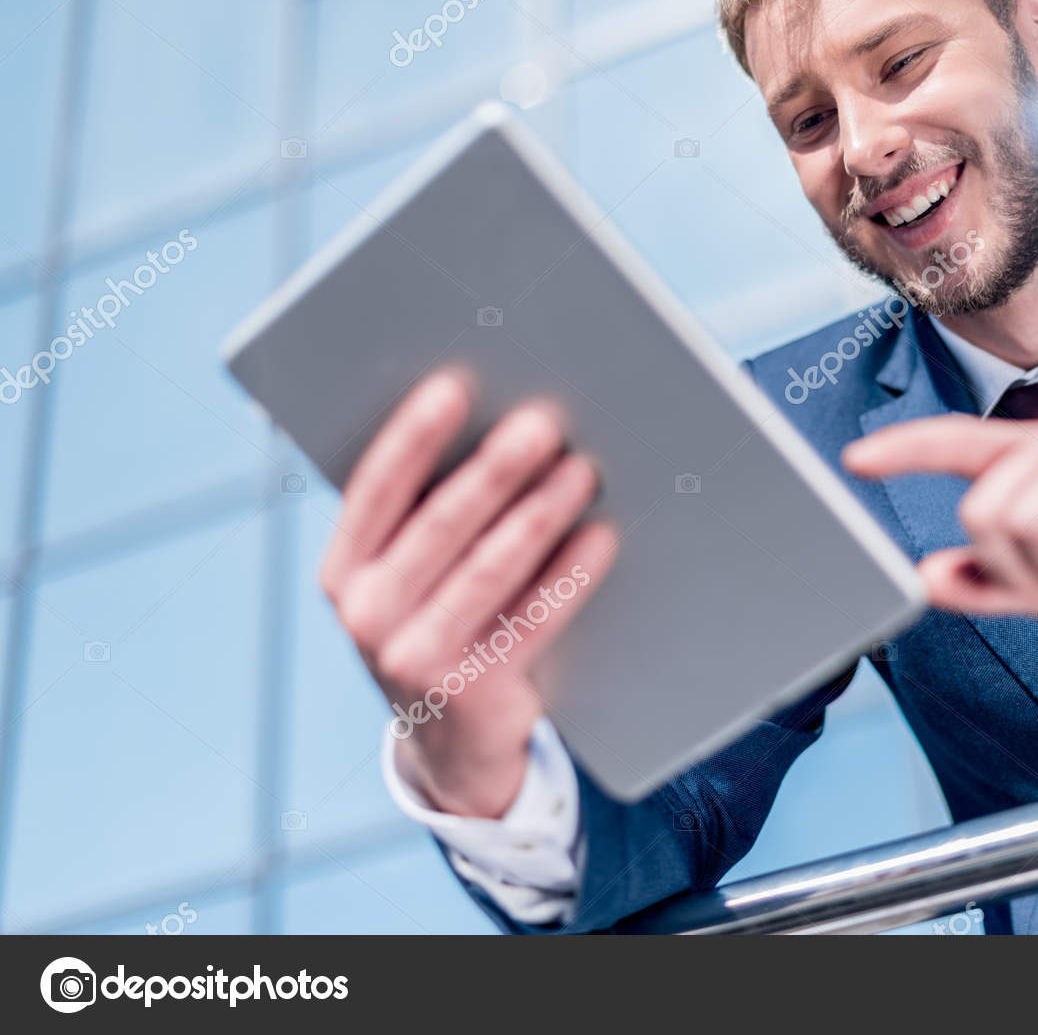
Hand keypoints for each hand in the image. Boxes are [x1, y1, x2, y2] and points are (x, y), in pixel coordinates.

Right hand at [319, 370, 617, 818]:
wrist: (452, 742)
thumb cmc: (440, 620)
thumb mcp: (411, 575)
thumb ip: (430, 513)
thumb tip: (500, 422)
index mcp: (342, 570)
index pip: (375, 490)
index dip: (413, 437)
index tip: (454, 387)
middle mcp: (366, 615)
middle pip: (441, 525)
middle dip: (496, 469)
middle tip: (543, 422)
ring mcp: (414, 659)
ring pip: (489, 570)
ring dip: (540, 513)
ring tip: (583, 469)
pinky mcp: (471, 691)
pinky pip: (532, 619)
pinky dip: (570, 574)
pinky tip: (602, 536)